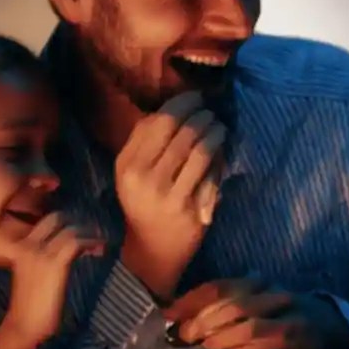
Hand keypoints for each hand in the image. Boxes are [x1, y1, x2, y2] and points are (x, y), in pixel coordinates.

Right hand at [3, 213, 103, 341]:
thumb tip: (74, 247)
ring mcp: (40, 252)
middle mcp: (28, 244)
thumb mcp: (35, 273)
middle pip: (56, 217)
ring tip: (100, 242)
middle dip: (78, 221)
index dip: (66, 222)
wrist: (24, 324)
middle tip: (94, 231)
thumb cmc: (31, 304)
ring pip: (69, 229)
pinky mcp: (53, 263)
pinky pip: (76, 243)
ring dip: (89, 233)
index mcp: (20, 246)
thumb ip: (48, 257)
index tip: (82, 231)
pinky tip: (100, 250)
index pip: (45, 221)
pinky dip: (91, 243)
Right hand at [116, 91, 225, 295]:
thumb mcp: (133, 173)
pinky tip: (222, 150)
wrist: (152, 250)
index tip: (195, 98)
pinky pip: (210, 171)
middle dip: (200, 114)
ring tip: (219, 126)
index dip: (181, 104)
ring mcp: (167, 193)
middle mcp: (143, 177)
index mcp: (126, 164)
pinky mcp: (189, 207)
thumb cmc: (145, 204)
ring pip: (198, 148)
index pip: (157, 122)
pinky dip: (219, 156)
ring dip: (214, 131)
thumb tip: (171, 108)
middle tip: (211, 112)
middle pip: (179, 131)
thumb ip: (144, 141)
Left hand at [164, 278, 348, 348]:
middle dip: (205, 321)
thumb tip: (173, 317)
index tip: (168, 316)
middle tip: (186, 338)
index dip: (192, 300)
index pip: (222, 286)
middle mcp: (279, 298)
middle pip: (236, 304)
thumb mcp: (254, 306)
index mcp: (261, 285)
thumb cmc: (280, 320)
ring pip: (253, 327)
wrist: (334, 332)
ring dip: (223, 340)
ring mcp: (294, 322)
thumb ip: (219, 308)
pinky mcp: (304, 348)